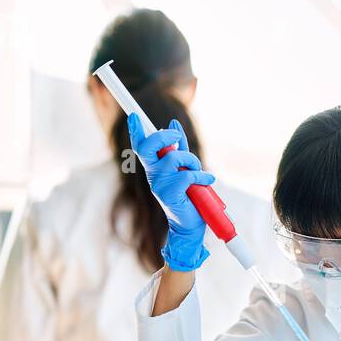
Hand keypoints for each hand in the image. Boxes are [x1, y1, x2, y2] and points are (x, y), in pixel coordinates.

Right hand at [127, 113, 213, 271]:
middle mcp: (153, 174)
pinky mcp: (169, 194)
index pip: (141, 146)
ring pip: (174, 158)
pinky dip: (201, 177)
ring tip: (198, 172)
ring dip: (192, 161)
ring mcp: (159, 184)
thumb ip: (178, 146)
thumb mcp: (184, 166)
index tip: (134, 116)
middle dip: (164, 136)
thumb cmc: (188, 195)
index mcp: (154, 167)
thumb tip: (173, 123)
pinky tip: (207, 182)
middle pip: (149, 147)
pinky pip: (187, 175)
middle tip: (177, 137)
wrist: (190, 224)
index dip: (136, 131)